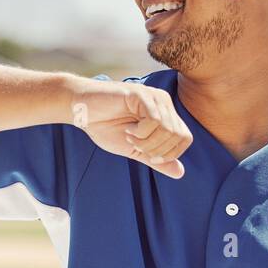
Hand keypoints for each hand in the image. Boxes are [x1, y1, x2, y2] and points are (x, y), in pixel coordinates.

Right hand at [67, 78, 192, 178]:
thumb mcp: (134, 149)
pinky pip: (154, 120)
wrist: (82, 112)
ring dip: (146, 141)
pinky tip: (127, 130)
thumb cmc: (105, 127)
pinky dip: (141, 132)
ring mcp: (154, 97)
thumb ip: (156, 159)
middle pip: (178, 135)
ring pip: (168, 129)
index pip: (185, 138)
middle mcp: (164, 104)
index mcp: (165, 115)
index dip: (169, 154)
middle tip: (135, 145)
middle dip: (156, 149)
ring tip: (129, 137)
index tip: (146, 154)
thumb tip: (180, 173)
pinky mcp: (142, 94)